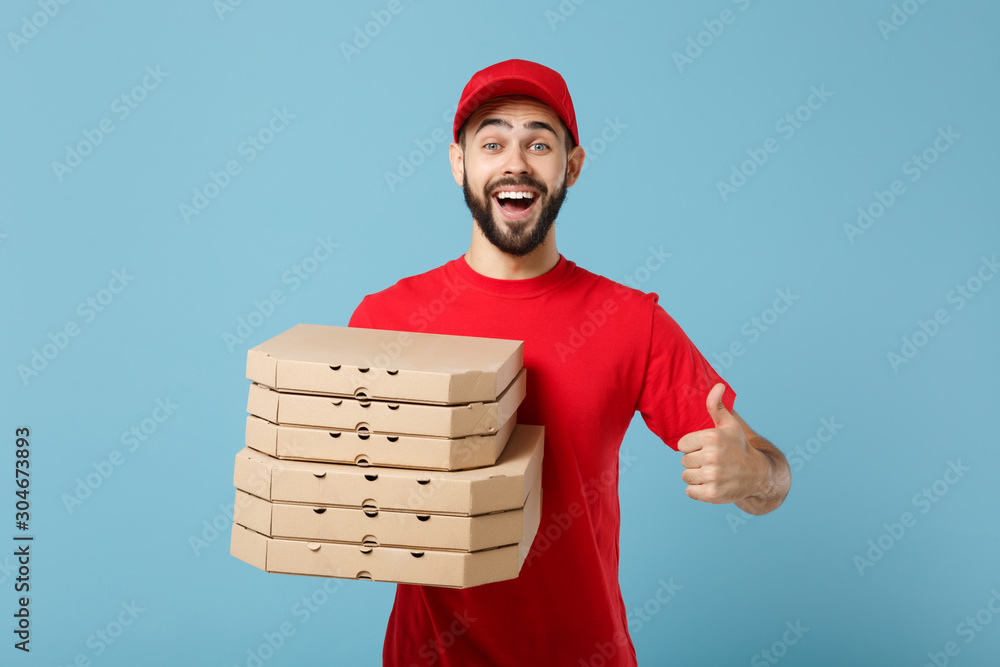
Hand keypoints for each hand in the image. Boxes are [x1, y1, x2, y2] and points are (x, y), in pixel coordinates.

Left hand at [677, 383, 768, 503]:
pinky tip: (712, 484)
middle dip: (695, 462)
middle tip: (712, 462)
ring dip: (696, 476)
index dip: (692, 447)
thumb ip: (717, 406)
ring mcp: (712, 476)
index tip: (706, 449)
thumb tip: (717, 385)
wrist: (758, 475)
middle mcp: (712, 456)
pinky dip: (697, 490)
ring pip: (686, 476)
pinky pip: (690, 491)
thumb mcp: (729, 425)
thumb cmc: (739, 447)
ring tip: (712, 473)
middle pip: (684, 461)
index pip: (682, 445)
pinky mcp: (712, 494)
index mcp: (712, 437)